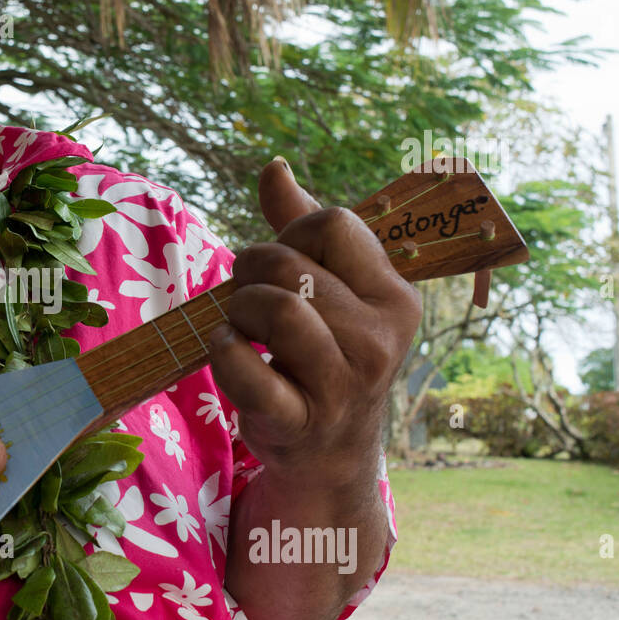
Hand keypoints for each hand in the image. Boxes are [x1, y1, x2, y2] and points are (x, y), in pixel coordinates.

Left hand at [207, 158, 421, 489]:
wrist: (329, 453)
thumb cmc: (324, 355)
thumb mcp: (329, 290)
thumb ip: (299, 226)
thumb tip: (274, 166)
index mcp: (395, 296)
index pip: (334, 223)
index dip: (289, 233)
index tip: (282, 263)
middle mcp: (381, 339)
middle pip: (293, 264)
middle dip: (251, 269)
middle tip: (246, 295)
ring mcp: (344, 385)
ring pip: (278, 309)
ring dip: (238, 309)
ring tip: (240, 325)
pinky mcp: (301, 422)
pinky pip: (250, 373)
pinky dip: (224, 353)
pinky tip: (226, 351)